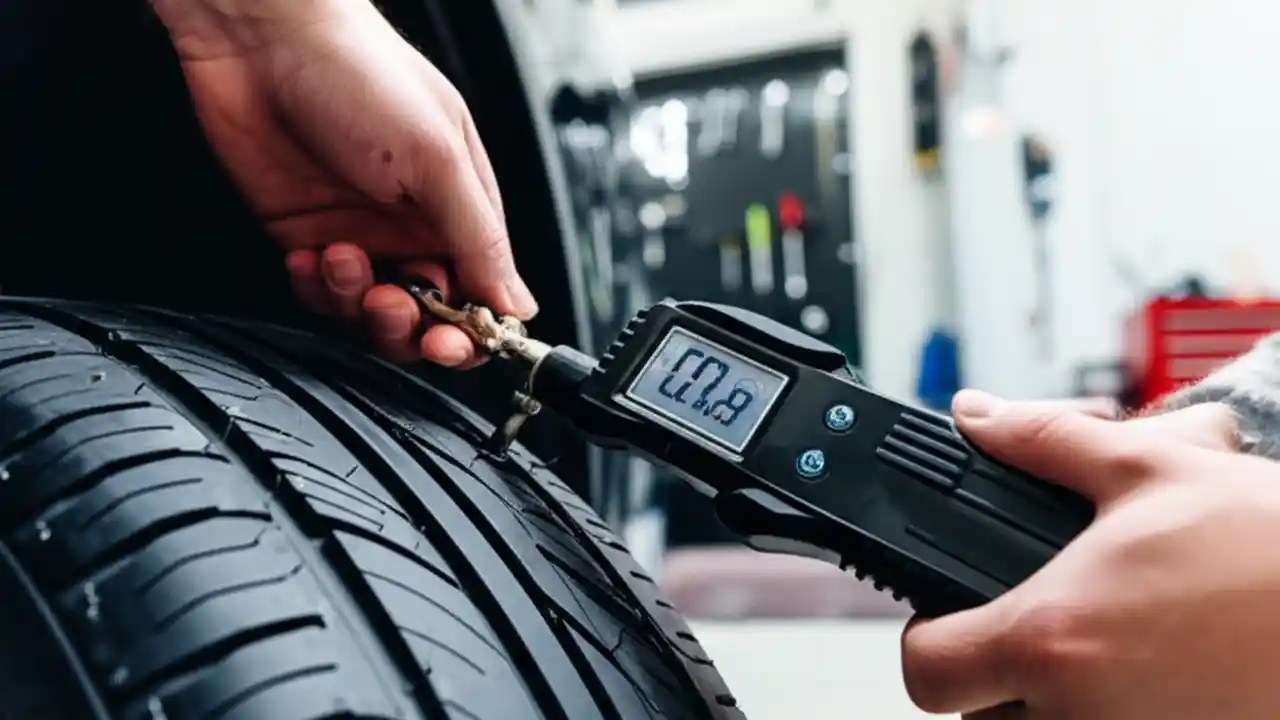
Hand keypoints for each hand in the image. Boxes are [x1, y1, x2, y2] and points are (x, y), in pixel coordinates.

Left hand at [149, 0, 536, 366]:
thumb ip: (479, 239)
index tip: (451, 339)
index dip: (472, 328)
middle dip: (410, 324)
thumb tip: (517, 305)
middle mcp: (414, 225)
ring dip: (355, 300)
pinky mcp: (306, 237)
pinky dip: (314, 287)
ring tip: (341, 257)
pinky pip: (319, 293)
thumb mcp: (437, 158)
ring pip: (370, 312)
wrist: (261, 39)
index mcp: (461, 206)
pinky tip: (308, 255)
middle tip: (392, 306)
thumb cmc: (359, 72)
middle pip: (429, 315)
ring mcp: (360, 232)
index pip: (483, 292)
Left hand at [902, 390, 1279, 719]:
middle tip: (1042, 624)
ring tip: (1106, 648)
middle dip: (995, 673)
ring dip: (1052, 703)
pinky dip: (1117, 716)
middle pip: (982, 715)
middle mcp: (1083, 715)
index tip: (952, 617)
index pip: (928, 673)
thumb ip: (1044, 442)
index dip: (930, 640)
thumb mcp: (1150, 470)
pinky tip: (1155, 678)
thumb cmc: (1274, 548)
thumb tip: (980, 415)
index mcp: (1054, 637)